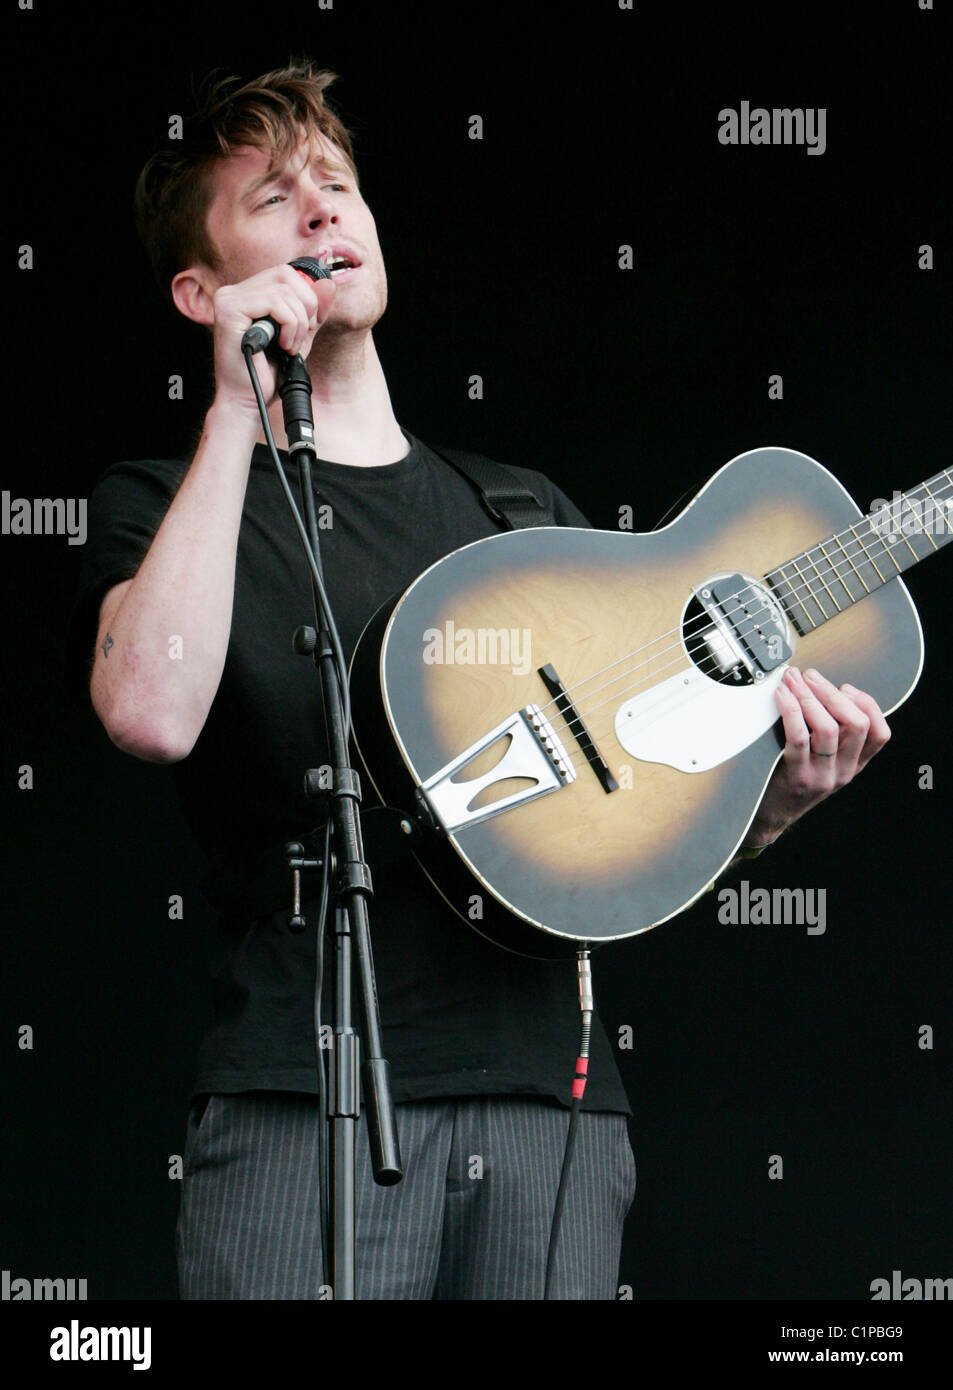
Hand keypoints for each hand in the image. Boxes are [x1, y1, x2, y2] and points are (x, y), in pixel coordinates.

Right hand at [210, 264, 336, 409]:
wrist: (249, 401)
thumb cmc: (269, 373)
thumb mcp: (299, 336)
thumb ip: (313, 311)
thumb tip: (328, 283)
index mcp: (247, 294)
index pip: (286, 274)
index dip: (307, 297)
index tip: (307, 327)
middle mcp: (234, 291)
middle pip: (286, 275)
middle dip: (306, 307)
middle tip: (300, 338)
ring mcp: (228, 298)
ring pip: (283, 291)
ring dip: (297, 323)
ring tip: (289, 347)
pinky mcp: (229, 309)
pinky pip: (274, 303)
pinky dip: (288, 326)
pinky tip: (281, 346)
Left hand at [744, 666, 890, 847]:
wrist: (768, 815)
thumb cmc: (791, 778)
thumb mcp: (822, 759)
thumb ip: (831, 733)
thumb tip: (821, 688)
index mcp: (854, 764)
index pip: (879, 733)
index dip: (866, 704)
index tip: (844, 687)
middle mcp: (844, 771)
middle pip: (856, 724)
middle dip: (831, 693)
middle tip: (809, 675)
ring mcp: (823, 776)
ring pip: (828, 728)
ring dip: (809, 697)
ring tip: (792, 681)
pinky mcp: (798, 777)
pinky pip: (799, 737)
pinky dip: (790, 711)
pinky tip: (781, 696)